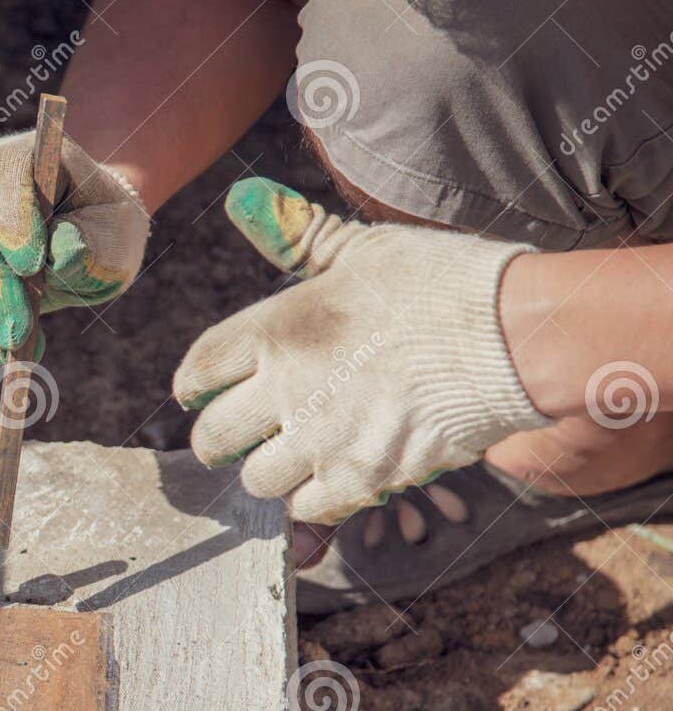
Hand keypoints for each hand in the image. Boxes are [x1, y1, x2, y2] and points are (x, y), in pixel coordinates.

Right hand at [0, 131, 149, 362]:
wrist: (76, 229)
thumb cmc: (98, 225)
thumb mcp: (118, 231)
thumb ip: (99, 242)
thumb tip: (65, 254)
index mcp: (20, 158)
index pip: (3, 175)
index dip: (13, 218)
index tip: (33, 266)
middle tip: (15, 332)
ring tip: (9, 350)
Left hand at [174, 179, 551, 523]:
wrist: (516, 337)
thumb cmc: (441, 284)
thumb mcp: (362, 249)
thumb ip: (296, 237)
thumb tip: (242, 199)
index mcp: (276, 329)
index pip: (198, 370)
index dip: (194, 385)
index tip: (200, 393)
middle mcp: (285, 389)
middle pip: (212, 438)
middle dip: (218, 440)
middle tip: (238, 437)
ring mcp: (321, 440)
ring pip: (256, 480)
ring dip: (268, 472)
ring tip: (291, 457)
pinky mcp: (361, 478)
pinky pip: (306, 510)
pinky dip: (312, 501)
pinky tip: (331, 478)